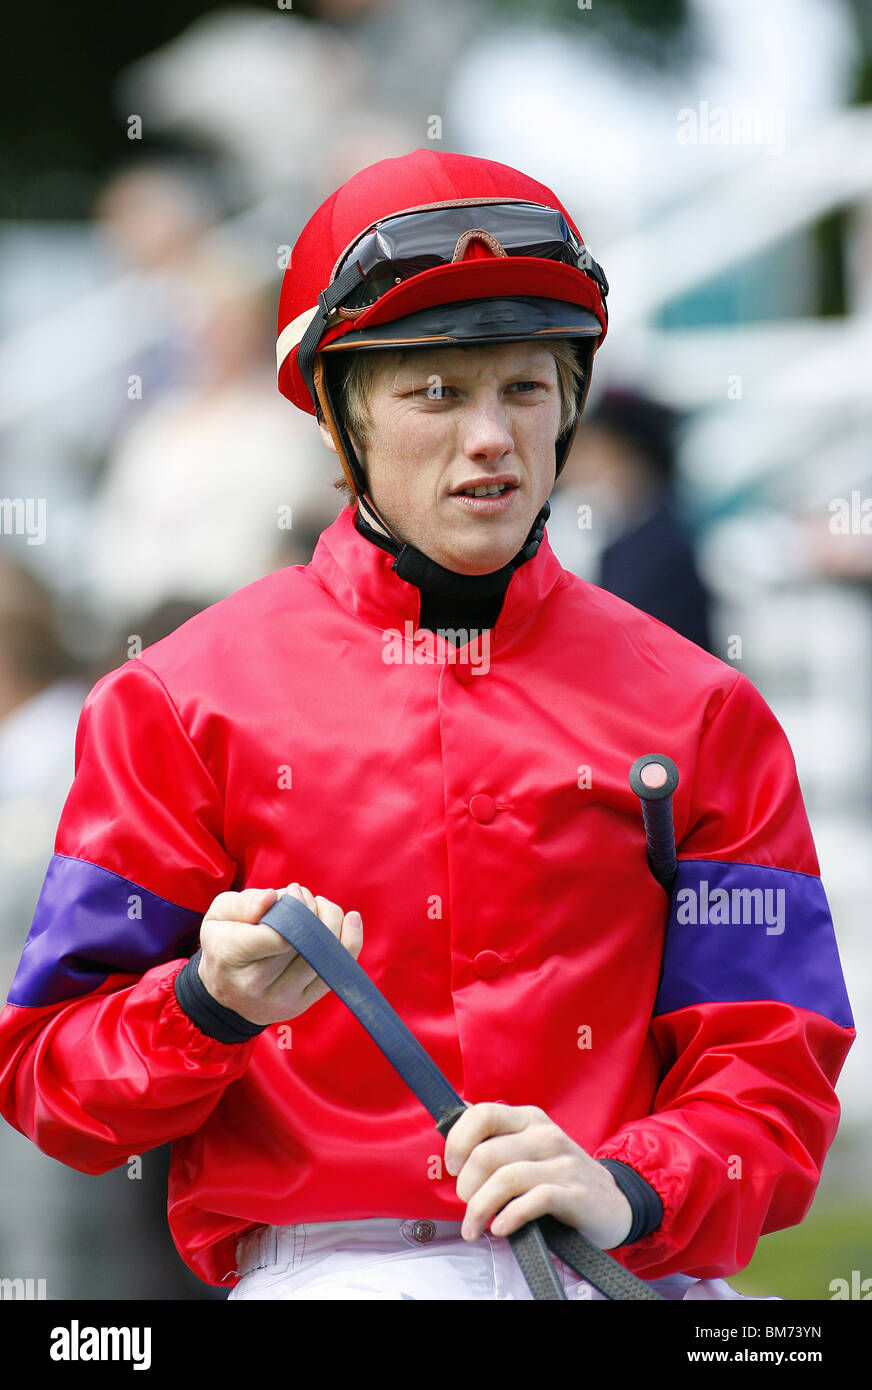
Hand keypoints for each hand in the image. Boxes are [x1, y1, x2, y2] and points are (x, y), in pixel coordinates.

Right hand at [197, 882, 362, 1026]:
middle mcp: (257, 985)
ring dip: (331, 922)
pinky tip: (350, 921)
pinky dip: (349, 943)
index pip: (277, 936)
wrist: (222, 993)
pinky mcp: (302, 1004)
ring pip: (324, 957)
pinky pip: (336, 973)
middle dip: (314, 910)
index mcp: (230, 956)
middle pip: (304, 944)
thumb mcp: (218, 915)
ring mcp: (282, 998)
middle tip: (304, 896)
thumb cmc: (223, 943)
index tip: (293, 892)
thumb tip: (275, 897)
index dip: (296, 908)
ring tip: (320, 907)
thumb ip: (245, 902)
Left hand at [443, 1102, 632, 1250]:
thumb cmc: (560, 1177)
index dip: (458, 1140)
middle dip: (466, 1186)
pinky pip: (534, 1200)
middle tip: (466, 1205)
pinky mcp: (576, 1193)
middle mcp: (545, 1135)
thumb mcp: (529, 1147)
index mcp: (529, 1119)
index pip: (483, 1114)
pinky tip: (501, 1228)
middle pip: (487, 1154)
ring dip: (480, 1207)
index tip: (452, 1166)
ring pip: (506, 1178)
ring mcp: (563, 1163)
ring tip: (474, 1227)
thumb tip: (457, 1112)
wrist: (615, 1204)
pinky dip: (510, 1216)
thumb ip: (496, 1135)